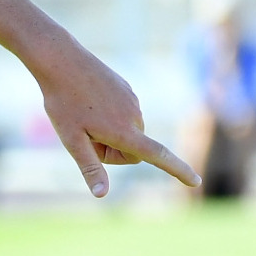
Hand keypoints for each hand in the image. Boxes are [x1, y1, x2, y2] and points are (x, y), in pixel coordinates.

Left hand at [31, 40, 200, 197]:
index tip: (195, 182)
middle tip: (83, 135)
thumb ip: (90, 167)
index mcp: (124, 132)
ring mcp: (132, 100)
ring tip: (82, 115)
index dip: (178, 170)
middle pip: (134, 149)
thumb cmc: (62, 102)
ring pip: (127, 130)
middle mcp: (134, 116)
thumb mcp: (71, 139)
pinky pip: (123, 113)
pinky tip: (87, 101)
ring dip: (110, 132)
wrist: (60, 60)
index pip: (159, 155)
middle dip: (113, 151)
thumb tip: (102, 194)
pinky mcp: (127, 89)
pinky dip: (109, 116)